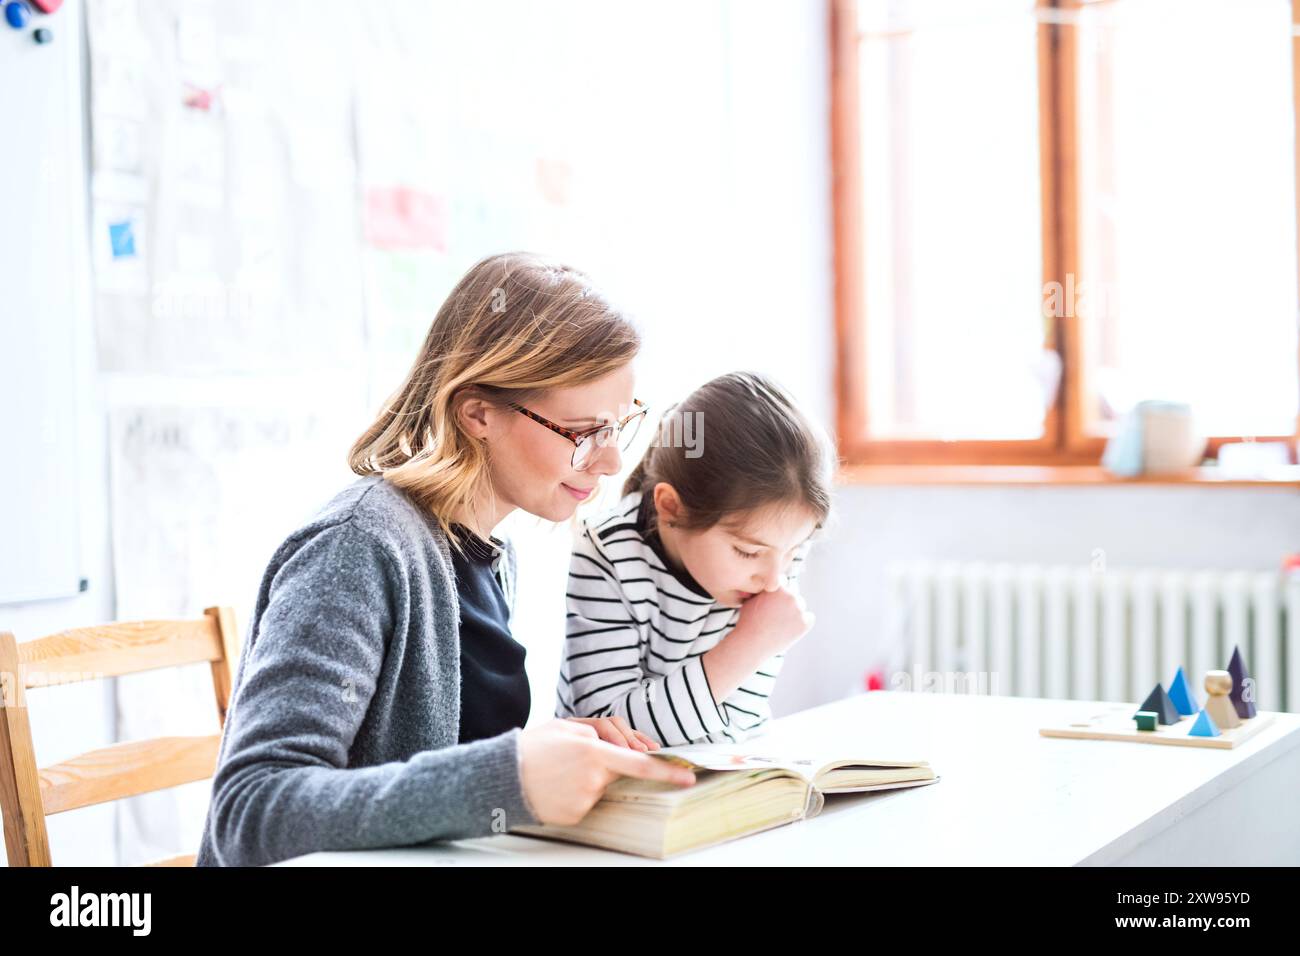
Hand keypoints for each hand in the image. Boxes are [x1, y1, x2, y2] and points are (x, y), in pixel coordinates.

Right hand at [518, 719, 695, 826]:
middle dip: (608, 761)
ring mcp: (585, 799)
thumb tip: (627, 746)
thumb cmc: (535, 745)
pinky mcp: (576, 815)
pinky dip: (577, 792)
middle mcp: (593, 778)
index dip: (666, 771)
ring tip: (559, 770)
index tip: (688, 777)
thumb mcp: (568, 725)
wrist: (503, 775)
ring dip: (588, 777)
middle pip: (618, 770)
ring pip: (600, 786)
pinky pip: (587, 801)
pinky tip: (557, 786)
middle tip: (576, 757)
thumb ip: (600, 731)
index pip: (639, 763)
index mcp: (594, 750)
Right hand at [735, 584, 813, 655]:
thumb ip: (764, 589)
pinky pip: (809, 618)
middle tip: (776, 614)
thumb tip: (769, 584)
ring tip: (779, 624)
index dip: (778, 591)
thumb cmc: (748, 622)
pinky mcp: (805, 623)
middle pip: (793, 594)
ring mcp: (799, 609)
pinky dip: (803, 623)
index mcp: (778, 587)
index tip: (773, 601)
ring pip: (800, 606)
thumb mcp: (751, 599)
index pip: (783, 582)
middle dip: (786, 601)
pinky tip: (791, 629)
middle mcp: (790, 595)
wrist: (751, 644)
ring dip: (794, 612)